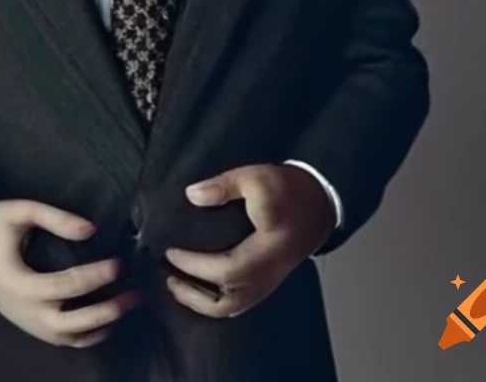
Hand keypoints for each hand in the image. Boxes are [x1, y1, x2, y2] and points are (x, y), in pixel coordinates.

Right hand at [0, 199, 143, 346]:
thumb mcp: (18, 211)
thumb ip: (53, 216)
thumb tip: (90, 229)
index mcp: (20, 283)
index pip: (66, 286)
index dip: (95, 276)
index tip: (118, 263)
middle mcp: (24, 311)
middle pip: (71, 324)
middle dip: (106, 311)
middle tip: (133, 294)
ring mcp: (26, 322)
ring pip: (68, 337)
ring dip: (100, 326)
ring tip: (127, 306)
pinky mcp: (28, 323)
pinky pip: (60, 339)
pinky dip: (85, 336)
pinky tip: (106, 321)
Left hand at [163, 163, 334, 318]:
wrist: (318, 202)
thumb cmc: (288, 191)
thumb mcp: (256, 178)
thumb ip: (223, 186)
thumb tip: (191, 195)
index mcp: (263, 255)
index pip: (223, 271)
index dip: (193, 266)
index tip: (169, 252)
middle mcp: (265, 277)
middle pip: (225, 304)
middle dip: (192, 295)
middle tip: (167, 277)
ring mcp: (267, 282)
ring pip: (232, 307)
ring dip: (202, 301)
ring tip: (177, 285)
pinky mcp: (267, 280)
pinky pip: (239, 302)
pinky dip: (216, 300)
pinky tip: (201, 288)